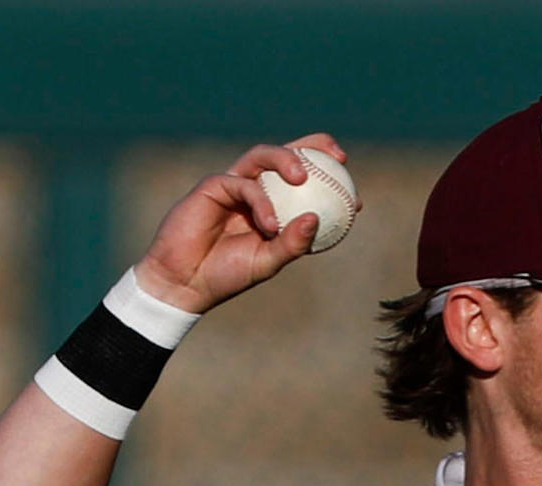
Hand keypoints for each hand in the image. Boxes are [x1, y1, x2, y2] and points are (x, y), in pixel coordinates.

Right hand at [134, 136, 349, 314]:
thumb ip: (293, 243)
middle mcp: (255, 190)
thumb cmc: (227, 274)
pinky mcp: (213, 186)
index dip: (331, 182)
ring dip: (285, 160)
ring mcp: (234, 184)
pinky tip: (270, 224)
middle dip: (314, 148)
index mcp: (273, 207)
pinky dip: (259, 202)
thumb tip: (316, 218)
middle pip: (286, 155)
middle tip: (339, 158)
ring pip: (263, 157)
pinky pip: (243, 183)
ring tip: (301, 178)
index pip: (305, 184)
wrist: (185, 282)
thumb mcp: (268, 262)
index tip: (356, 198)